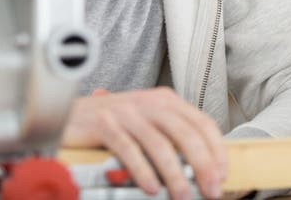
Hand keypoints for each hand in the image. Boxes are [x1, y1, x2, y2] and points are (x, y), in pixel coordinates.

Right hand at [62, 87, 227, 199]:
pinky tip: (152, 187)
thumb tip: (202, 166)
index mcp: (166, 100)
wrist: (67, 113)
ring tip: (183, 196)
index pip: (202, 122)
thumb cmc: (111, 122)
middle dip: (203, 165)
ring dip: (176, 175)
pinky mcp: (105, 125)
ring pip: (161, 145)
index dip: (216, 149)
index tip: (222, 174)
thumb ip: (172, 136)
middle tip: (210, 190)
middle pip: (186, 134)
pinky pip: (130, 150)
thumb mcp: (147, 122)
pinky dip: (143, 171)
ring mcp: (127, 112)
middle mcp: (150, 102)